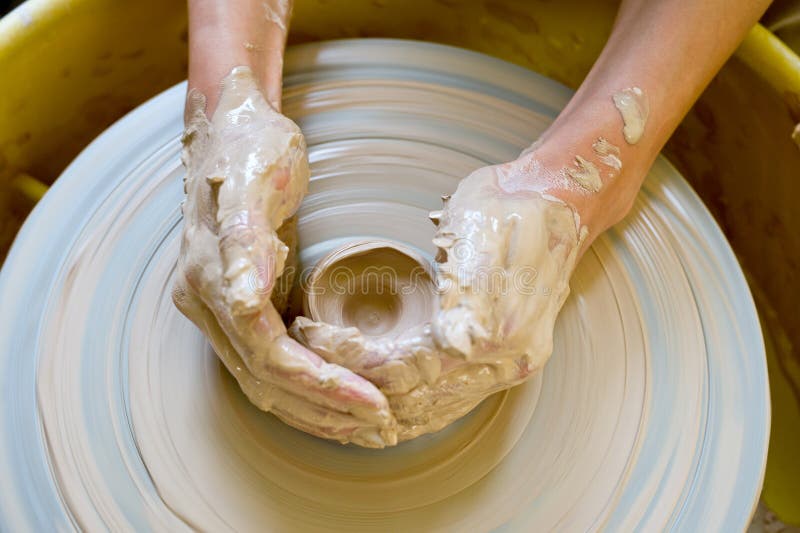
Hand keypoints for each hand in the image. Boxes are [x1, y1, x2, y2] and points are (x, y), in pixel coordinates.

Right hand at [173, 67, 396, 446]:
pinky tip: (338, 394)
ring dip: (314, 408)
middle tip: (380, 424)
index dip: (318, 383)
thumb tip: (244, 300)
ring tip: (365, 423)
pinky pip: (267, 362)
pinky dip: (304, 386)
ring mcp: (216, 307)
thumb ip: (244, 241)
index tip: (372, 400)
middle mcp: (205, 302)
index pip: (266, 353)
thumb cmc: (251, 148)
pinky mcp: (235, 305)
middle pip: (264, 379)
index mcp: (210, 278)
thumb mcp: (253, 182)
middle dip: (323, 407)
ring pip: (263, 381)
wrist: (231, 129)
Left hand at [290, 150, 584, 440]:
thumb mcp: (480, 236)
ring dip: (376, 403)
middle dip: (353, 383)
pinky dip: (407, 404)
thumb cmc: (510, 208)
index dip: (349, 359)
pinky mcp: (503, 361)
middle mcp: (505, 363)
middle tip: (310, 357)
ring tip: (332, 381)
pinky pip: (447, 402)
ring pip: (429, 412)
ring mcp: (507, 367)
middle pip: (413, 401)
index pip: (403, 371)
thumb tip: (456, 344)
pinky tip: (381, 400)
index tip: (311, 334)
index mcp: (497, 333)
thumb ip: (469, 297)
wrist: (559, 201)